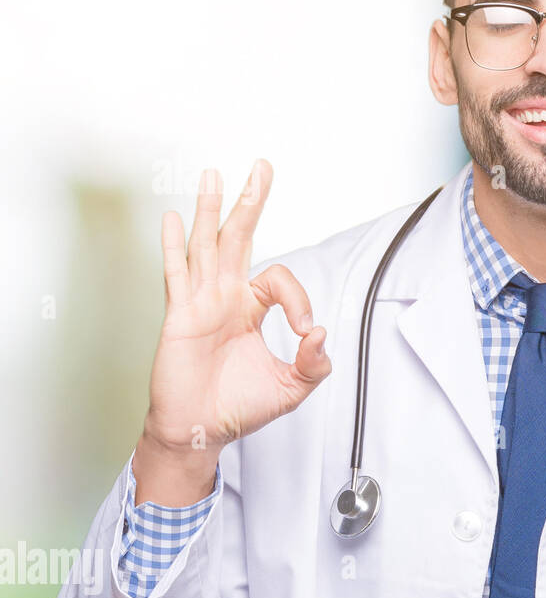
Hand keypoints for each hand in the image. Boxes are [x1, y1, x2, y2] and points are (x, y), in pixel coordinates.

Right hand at [140, 160, 331, 460]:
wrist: (200, 430)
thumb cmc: (238, 408)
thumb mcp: (292, 388)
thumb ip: (314, 364)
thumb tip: (321, 334)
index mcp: (251, 309)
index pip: (279, 280)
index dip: (299, 299)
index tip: (306, 330)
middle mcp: (226, 298)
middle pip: (240, 238)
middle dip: (252, 202)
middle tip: (262, 167)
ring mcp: (201, 303)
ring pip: (207, 246)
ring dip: (212, 210)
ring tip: (216, 174)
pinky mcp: (180, 316)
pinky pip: (177, 275)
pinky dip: (174, 246)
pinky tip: (172, 219)